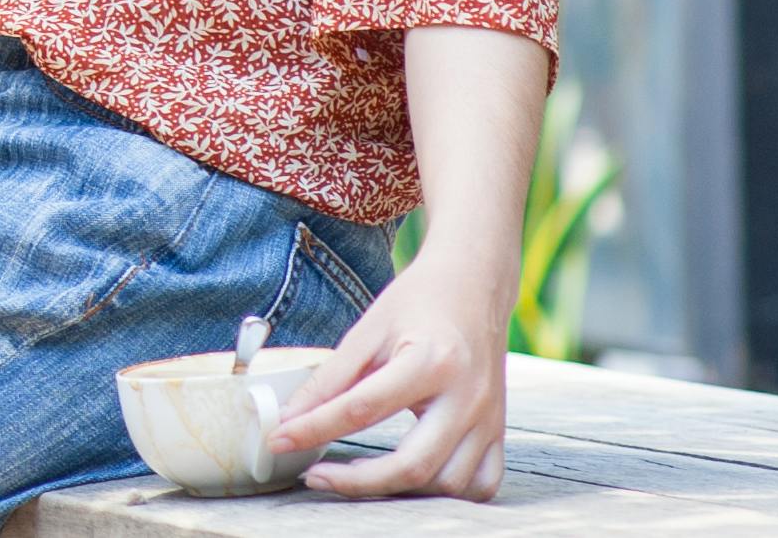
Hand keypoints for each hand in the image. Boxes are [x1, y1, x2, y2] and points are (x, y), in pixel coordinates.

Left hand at [265, 238, 512, 500]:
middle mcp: (467, 398)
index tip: (279, 440)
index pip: (362, 410)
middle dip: (357, 482)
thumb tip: (290, 418)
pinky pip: (481, 483)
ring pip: (448, 484)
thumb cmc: (419, 302)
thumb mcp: (368, 331)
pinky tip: (412, 479)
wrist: (474, 285)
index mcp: (432, 362)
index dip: (314, 429)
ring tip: (359, 475)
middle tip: (316, 476)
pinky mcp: (498, 430)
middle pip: (413, 465)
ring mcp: (489, 419)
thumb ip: (330, 379)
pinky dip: (446, 491)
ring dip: (400, 489)